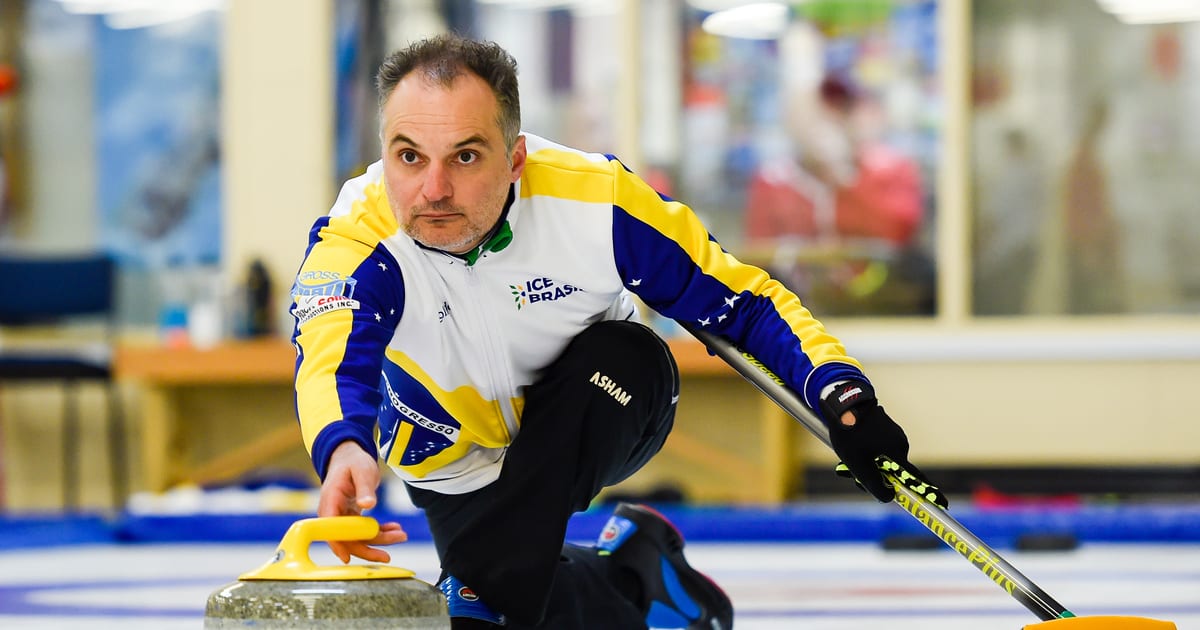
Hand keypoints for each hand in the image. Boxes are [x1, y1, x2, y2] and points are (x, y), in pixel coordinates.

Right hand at [318, 440, 407, 562]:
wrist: (351, 457)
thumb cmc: (354, 462)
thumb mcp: (362, 470)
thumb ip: (364, 488)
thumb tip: (367, 504)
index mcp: (331, 500)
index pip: (330, 528)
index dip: (338, 544)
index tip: (348, 558)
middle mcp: (332, 512)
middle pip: (346, 538)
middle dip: (368, 548)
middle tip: (387, 556)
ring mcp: (341, 517)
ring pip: (358, 536)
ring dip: (380, 539)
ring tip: (401, 535)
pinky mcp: (350, 518)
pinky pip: (364, 530)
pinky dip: (379, 531)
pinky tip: (394, 529)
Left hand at [820, 381, 946, 508]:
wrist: (844, 403)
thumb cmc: (851, 434)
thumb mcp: (859, 465)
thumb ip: (875, 485)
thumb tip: (890, 498)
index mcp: (898, 453)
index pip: (917, 479)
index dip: (930, 494)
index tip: (944, 505)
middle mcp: (901, 444)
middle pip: (894, 472)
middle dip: (878, 478)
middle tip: (855, 476)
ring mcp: (894, 434)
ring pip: (884, 460)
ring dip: (870, 464)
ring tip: (850, 456)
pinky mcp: (885, 428)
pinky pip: (880, 448)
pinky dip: (868, 453)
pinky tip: (853, 445)